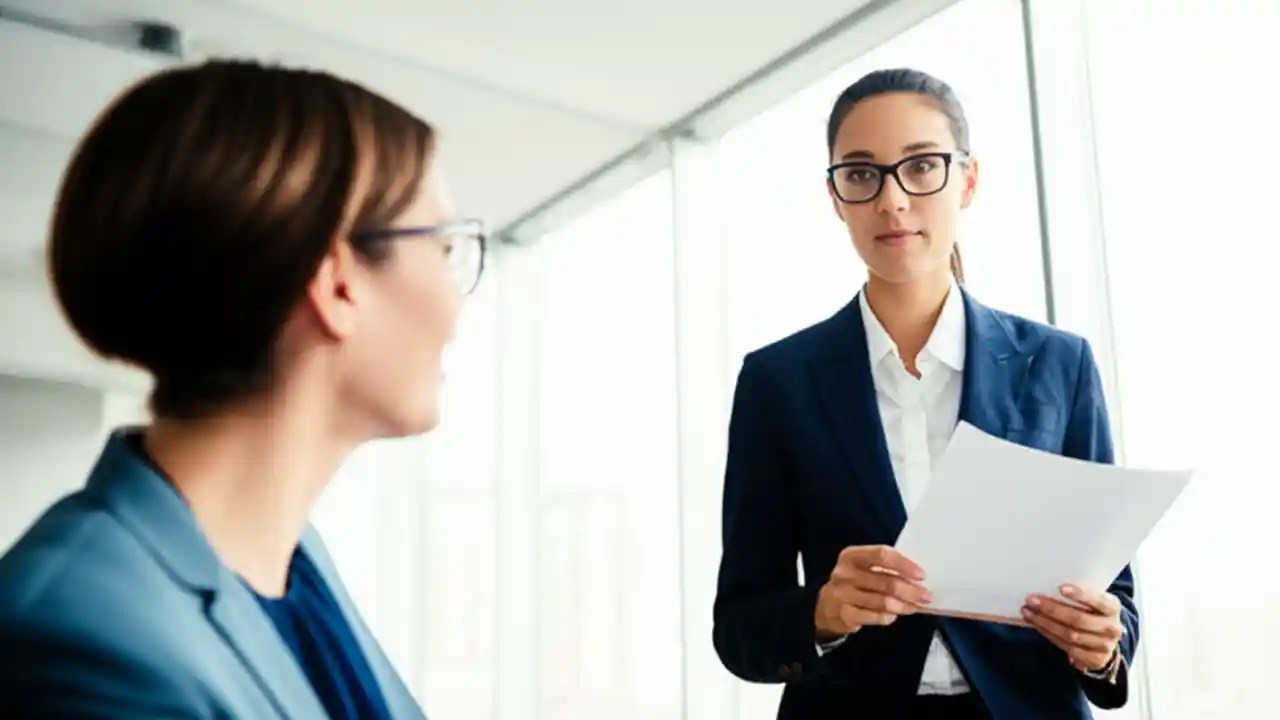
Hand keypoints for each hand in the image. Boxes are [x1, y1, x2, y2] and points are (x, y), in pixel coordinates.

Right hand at [814, 545, 931, 638]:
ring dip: (904, 605)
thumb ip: (885, 568)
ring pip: (883, 601)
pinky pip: (875, 617)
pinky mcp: (844, 614)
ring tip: (914, 607)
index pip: (881, 555)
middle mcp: (845, 573)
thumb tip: (917, 578)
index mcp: (852, 556)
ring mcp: (843, 594)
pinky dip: (888, 617)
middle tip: (926, 596)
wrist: (825, 606)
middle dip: (910, 590)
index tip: (921, 575)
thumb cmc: (853, 583)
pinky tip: (893, 615)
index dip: (904, 565)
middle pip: (886, 581)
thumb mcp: (863, 568)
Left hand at [1022, 584, 1123, 671]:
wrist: (1105, 637)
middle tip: (1031, 600)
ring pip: (1070, 635)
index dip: (1081, 594)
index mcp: (1113, 607)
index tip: (1060, 587)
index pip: (1098, 600)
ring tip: (1028, 612)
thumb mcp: (1091, 599)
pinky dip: (1049, 635)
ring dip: (1045, 623)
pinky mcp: (1094, 659)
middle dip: (1052, 609)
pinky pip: (1067, 647)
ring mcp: (1104, 646)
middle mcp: (1112, 628)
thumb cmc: (1092, 610)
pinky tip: (1037, 625)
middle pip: (1079, 620)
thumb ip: (1077, 593)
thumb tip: (1046, 585)